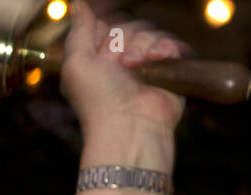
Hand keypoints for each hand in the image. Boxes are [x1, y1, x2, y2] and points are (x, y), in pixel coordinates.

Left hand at [60, 1, 189, 141]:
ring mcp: (146, 64)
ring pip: (152, 32)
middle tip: (121, 64)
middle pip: (130, 25)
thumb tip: (79, 4)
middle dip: (126, 39)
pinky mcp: (169, 70)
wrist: (130, 127)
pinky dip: (169, 49)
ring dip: (146, 46)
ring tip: (140, 67)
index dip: (108, 28)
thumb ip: (78, 31)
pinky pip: (174, 44)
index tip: (107, 43)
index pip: (106, 24)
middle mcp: (120, 59)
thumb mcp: (76, 63)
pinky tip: (161, 59)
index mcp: (95, 57)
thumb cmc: (98, 99)